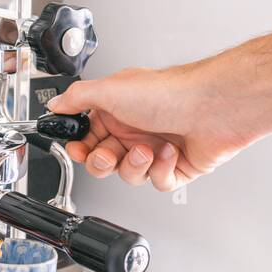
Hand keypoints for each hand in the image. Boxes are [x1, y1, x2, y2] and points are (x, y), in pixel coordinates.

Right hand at [46, 64, 254, 190]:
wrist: (215, 107)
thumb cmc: (171, 92)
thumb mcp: (111, 89)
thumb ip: (77, 98)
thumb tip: (56, 103)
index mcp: (117, 111)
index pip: (87, 136)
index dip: (80, 148)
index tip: (78, 149)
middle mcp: (135, 129)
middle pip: (103, 160)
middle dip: (103, 162)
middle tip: (109, 154)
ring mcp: (155, 149)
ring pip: (129, 174)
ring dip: (135, 165)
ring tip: (147, 150)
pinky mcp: (176, 167)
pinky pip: (158, 182)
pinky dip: (161, 171)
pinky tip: (170, 153)